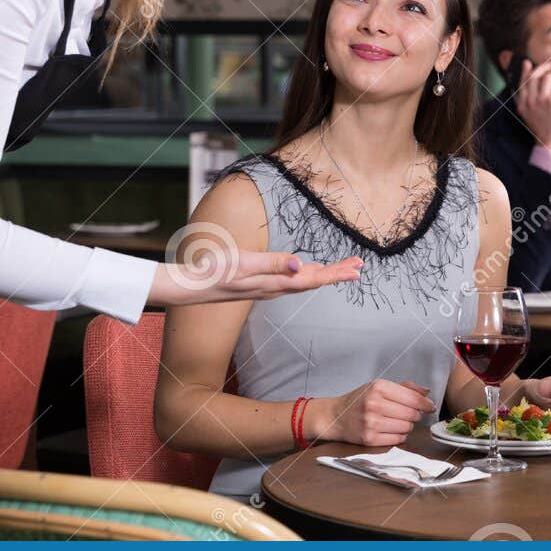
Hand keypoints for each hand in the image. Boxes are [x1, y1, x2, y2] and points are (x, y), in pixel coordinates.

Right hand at [149, 248, 362, 306]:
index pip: (313, 279)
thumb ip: (273, 263)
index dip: (335, 274)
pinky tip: (309, 273)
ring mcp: (266, 288)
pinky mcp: (258, 285)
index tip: (356, 270)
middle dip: (336, 274)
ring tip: (343, 269)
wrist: (191, 286)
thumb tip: (301, 266)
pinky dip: (307, 276)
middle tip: (359, 267)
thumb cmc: (215, 271)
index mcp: (274, 283)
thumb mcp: (245, 262)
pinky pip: (290, 282)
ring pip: (303, 282)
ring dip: (324, 275)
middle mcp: (274, 288)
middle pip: (312, 281)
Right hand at [308, 379, 435, 446]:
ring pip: (407, 427)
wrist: (335, 417)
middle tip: (410, 413)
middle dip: (416, 414)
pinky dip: (400, 435)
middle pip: (411, 413)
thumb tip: (426, 393)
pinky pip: (398, 439)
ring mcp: (371, 423)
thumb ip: (404, 387)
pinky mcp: (370, 439)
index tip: (429, 406)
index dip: (425, 404)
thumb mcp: (378, 386)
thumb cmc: (358, 400)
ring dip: (408, 425)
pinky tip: (392, 429)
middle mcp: (374, 404)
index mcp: (378, 387)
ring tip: (398, 421)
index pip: (412, 398)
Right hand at [513, 59, 550, 152]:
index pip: (522, 82)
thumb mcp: (530, 115)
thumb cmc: (543, 129)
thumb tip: (533, 89)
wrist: (550, 142)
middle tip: (550, 66)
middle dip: (542, 67)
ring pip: (547, 77)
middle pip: (534, 76)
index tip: (528, 63)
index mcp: (523, 103)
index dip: (525, 71)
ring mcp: (541, 100)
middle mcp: (529, 100)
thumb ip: (529, 102)